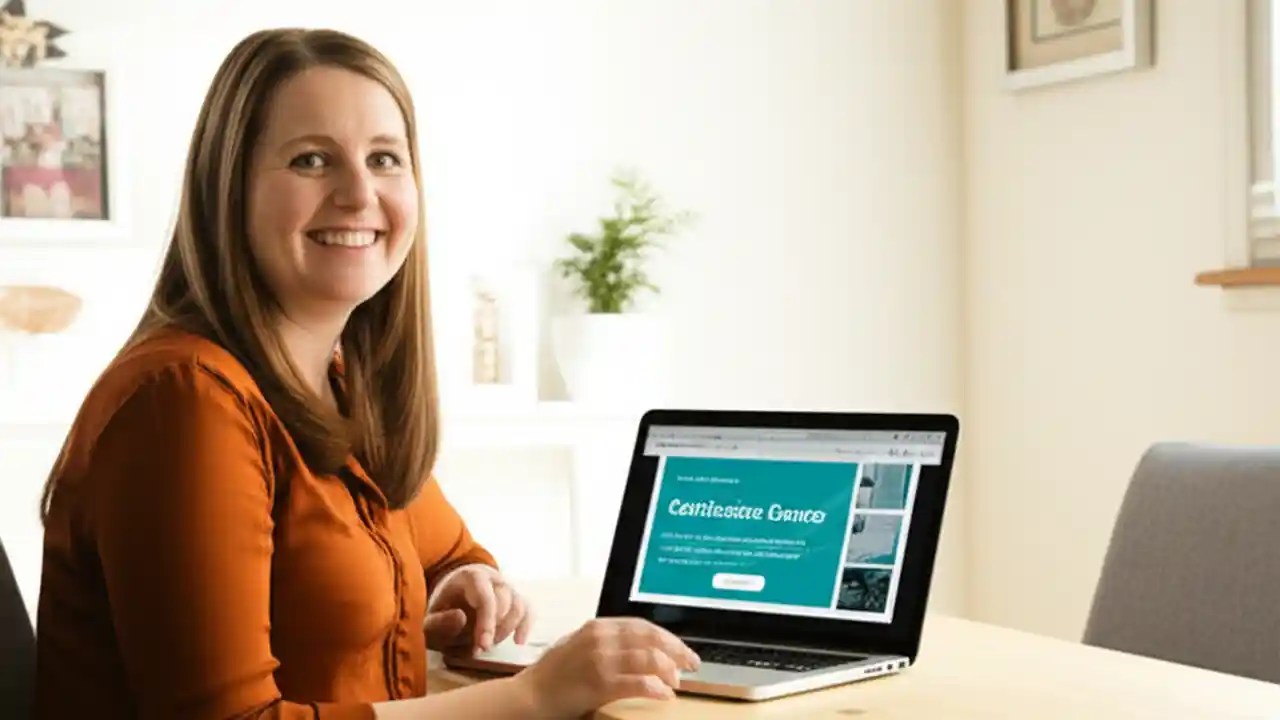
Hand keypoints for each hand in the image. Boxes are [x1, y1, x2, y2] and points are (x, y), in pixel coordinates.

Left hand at [426, 564, 531, 653]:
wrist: (454, 594)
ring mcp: (507, 587)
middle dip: (493, 629)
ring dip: (506, 630)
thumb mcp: (429, 617)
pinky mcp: (516, 599)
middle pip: (504, 602)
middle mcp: (493, 578)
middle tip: (478, 649)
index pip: (485, 597)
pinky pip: (528, 610)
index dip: (486, 622)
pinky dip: (525, 626)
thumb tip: (462, 618)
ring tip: (488, 645)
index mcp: (470, 577)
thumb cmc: (442, 608)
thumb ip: (437, 622)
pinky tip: (518, 642)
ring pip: (519, 606)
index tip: (482, 646)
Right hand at [513, 617, 700, 716]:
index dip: (668, 638)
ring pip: (650, 658)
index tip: (683, 650)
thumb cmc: (555, 674)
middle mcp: (601, 638)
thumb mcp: (580, 645)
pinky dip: (657, 688)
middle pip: (652, 638)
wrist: (530, 695)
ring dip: (670, 671)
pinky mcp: (600, 683)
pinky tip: (665, 695)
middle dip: (678, 651)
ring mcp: (601, 660)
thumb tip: (640, 647)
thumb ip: (607, 642)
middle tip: (692, 664)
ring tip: (677, 682)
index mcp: (598, 627)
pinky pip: (639, 683)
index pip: (643, 626)